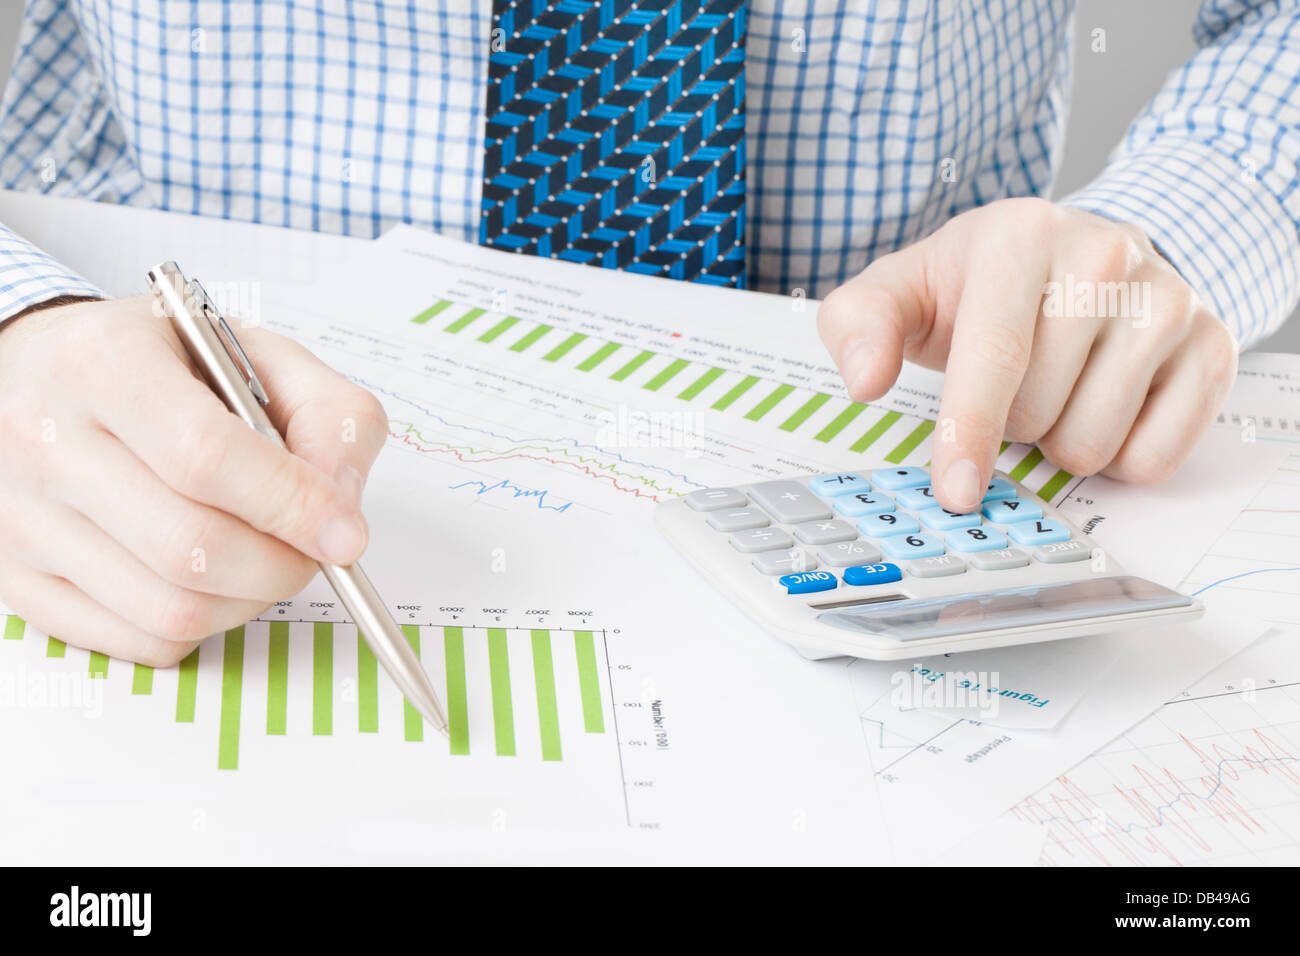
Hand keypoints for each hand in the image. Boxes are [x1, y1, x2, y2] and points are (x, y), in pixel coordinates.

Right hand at [0, 295, 387, 665]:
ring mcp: (20, 517)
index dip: (291, 506)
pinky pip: (138, 642)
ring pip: (169, 608)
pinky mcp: (17, 580)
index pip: (207, 456)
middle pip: (190, 548)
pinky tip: (212, 582)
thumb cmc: (161, 367)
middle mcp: (44, 438)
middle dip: (281, 565)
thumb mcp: (260, 356)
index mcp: (106, 362)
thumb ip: (329, 416)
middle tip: (312, 550)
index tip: (345, 533)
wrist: (45, 372)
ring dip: (248, 602)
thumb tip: (341, 508)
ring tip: (264, 560)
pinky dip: (202, 628)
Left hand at [817, 198, 1238, 512]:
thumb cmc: (975, 286)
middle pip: (1038, 413)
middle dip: (1008, 423)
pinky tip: (1104, 401)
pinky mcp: (1212, 345)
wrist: (1071, 256)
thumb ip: (859, 326)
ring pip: (1093, 443)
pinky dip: (1117, 454)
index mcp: (1019, 235)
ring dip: (1059, 439)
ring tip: (1058, 386)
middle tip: (1012, 382)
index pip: (995, 354)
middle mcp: (1105, 255)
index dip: (968, 431)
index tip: (956, 491)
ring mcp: (1169, 299)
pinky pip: (1153, 458)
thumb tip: (864, 380)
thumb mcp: (901, 291)